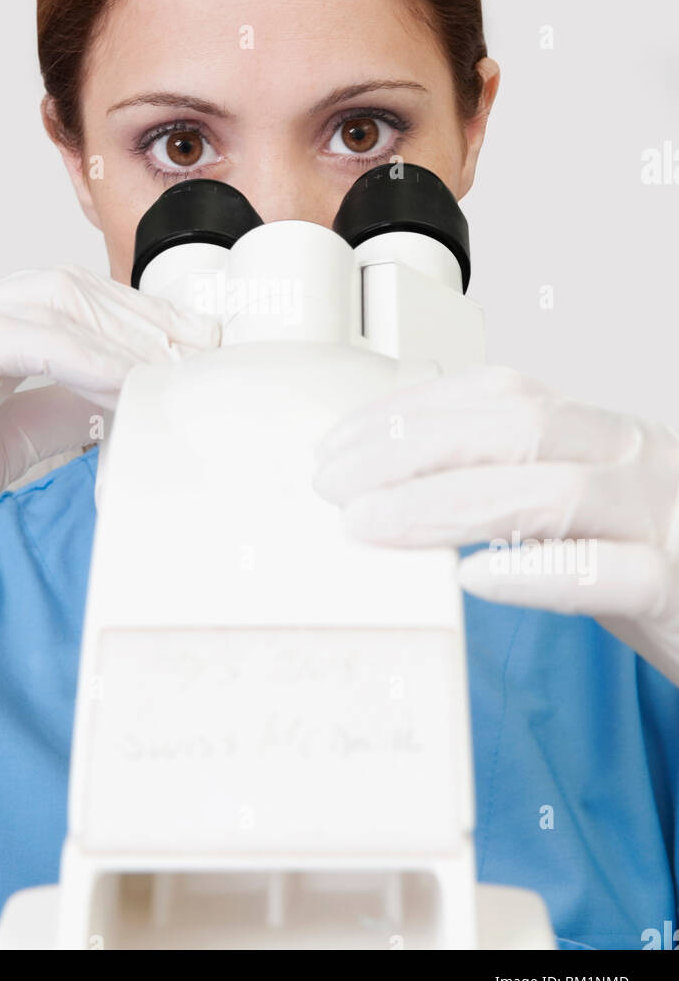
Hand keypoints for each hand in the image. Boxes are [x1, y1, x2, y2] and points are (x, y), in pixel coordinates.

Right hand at [0, 265, 219, 776]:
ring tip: (174, 371)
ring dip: (124, 334)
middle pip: (63, 288)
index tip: (186, 346)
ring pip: (49, 300)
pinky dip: (85, 358)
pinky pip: (20, 338)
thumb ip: (49, 412)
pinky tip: (127, 387)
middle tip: (201, 351)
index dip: (128, 315)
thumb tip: (116, 397)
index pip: (58, 298)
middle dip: (142, 317)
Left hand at [311, 364, 678, 685]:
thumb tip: (396, 492)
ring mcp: (658, 516)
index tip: (342, 444)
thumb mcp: (581, 510)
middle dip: (410, 447)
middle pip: (513, 426)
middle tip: (335, 484)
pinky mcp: (676, 586)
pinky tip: (475, 578)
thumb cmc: (654, 566)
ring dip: (448, 504)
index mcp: (600, 433)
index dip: (411, 411)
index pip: (496, 394)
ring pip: (552, 489)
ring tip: (374, 523)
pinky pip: (607, 572)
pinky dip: (537, 572)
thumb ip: (510, 490)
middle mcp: (630, 457)